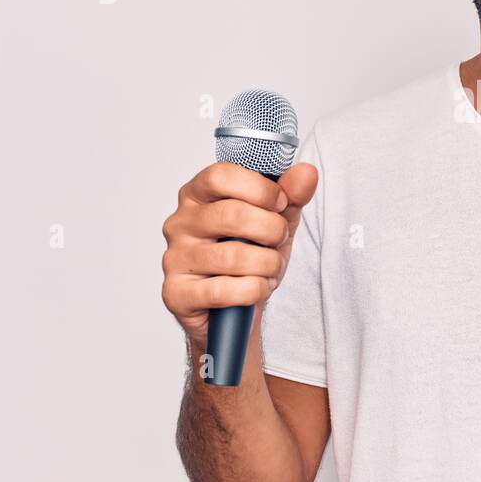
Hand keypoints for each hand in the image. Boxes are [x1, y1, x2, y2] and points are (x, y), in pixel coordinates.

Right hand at [161, 161, 318, 345]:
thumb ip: (291, 195)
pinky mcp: (176, 294)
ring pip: (231, 255)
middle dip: (271, 229)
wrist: (238, 308)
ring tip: (271, 268)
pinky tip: (259, 287)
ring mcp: (174, 258)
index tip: (281, 204)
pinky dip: (253, 290)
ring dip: (266, 263)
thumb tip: (306, 173)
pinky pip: (222, 290)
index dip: (260, 189)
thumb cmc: (252, 256)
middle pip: (230, 214)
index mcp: (198, 195)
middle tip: (280, 239)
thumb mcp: (277, 220)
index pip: (220, 176)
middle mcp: (180, 223)